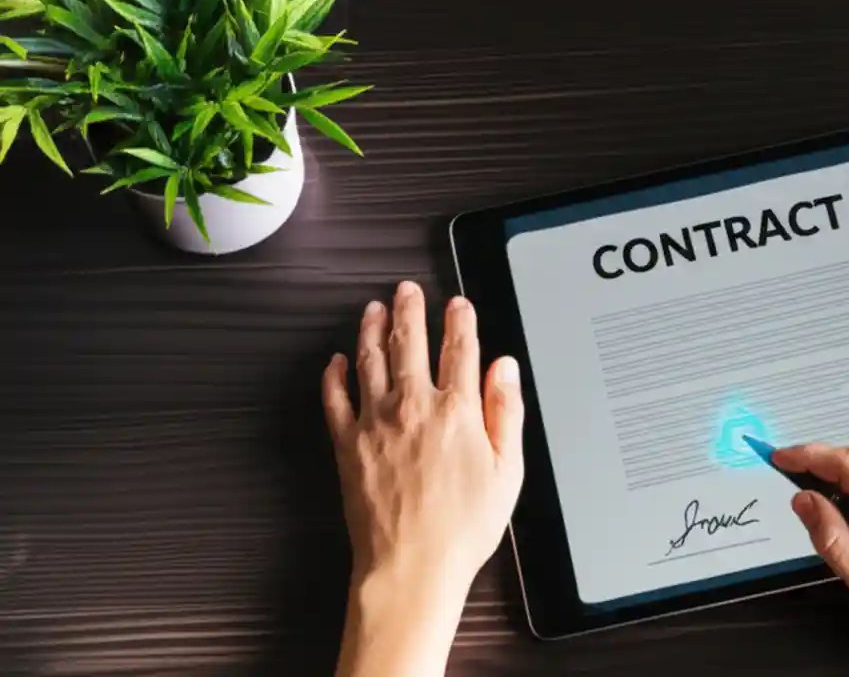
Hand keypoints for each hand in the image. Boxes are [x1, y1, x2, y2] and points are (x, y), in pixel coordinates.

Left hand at [322, 281, 523, 676]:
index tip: (458, 304)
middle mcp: (413, 407)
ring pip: (371, 360)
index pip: (460, 351)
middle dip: (410, 310)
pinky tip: (336, 361)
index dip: (461, 322)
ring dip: (372, 329)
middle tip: (407, 290)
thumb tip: (504, 369)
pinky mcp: (346, 444)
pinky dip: (334, 375)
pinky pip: (335, 398)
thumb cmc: (462, 528)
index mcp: (457, 411)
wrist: (411, 565)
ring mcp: (375, 422)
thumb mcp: (507, 471)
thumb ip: (506, 412)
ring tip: (374, 309)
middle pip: (411, 343)